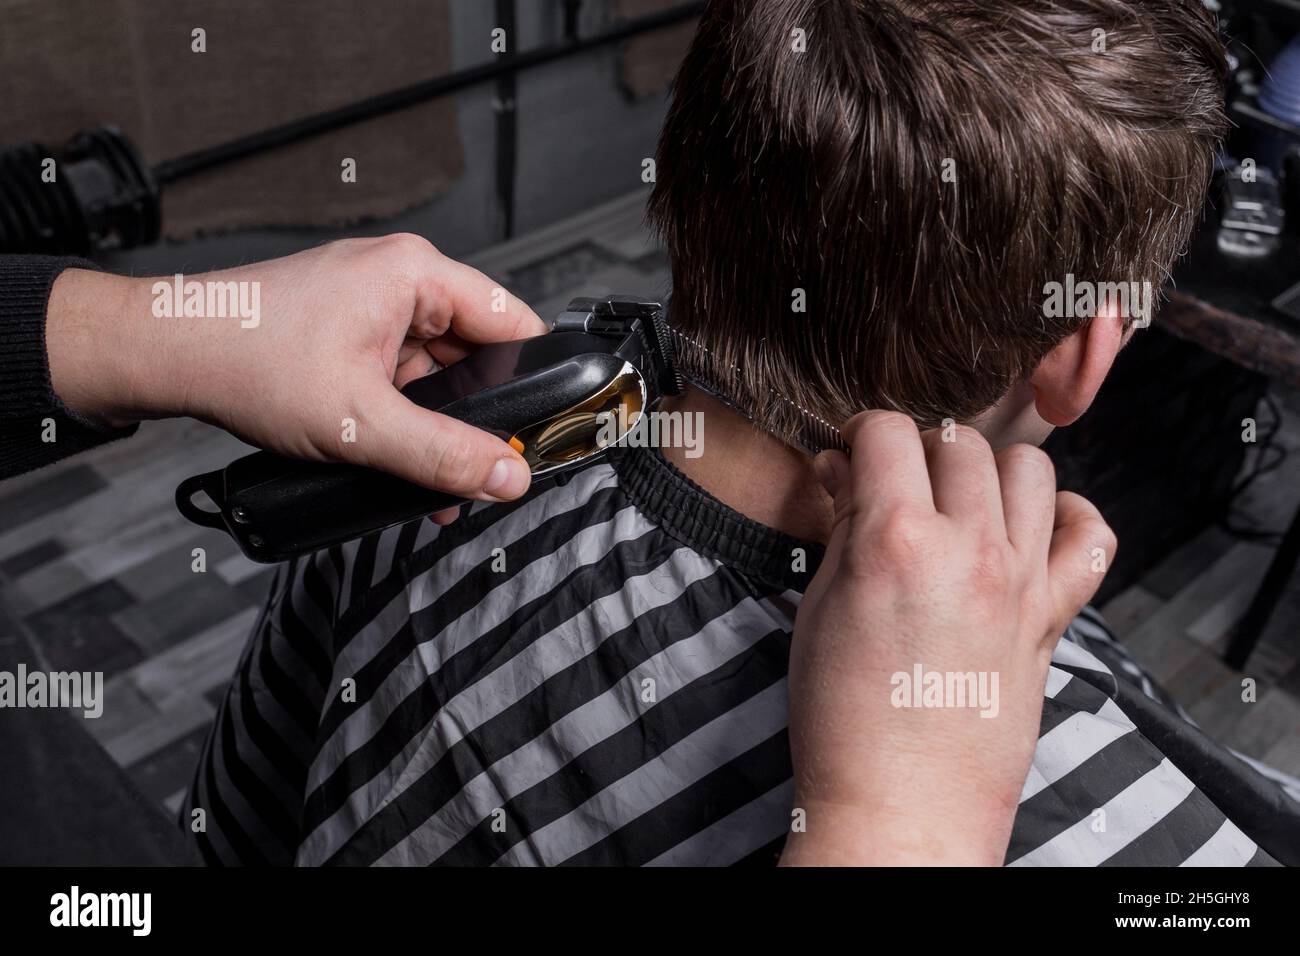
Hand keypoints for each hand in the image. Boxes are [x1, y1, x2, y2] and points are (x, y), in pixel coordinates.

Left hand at [45, 235, 544, 504]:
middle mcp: (400, 278)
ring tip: (426, 471)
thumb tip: (507, 476)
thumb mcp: (361, 424)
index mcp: (416, 273)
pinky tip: (397, 458)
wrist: (167, 356)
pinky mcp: (350, 328)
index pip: (513, 323)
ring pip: (436, 371)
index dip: (534, 379)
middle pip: (476, 353)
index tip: (538, 430)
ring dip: (436, 422)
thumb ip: (443, 456)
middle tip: (477, 467)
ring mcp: (372, 303)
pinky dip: (404, 415)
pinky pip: (400, 375)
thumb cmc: (247, 361)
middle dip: (477, 415)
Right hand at [780, 411, 1115, 865]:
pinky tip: (1032, 528)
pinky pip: (1092, 540)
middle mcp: (968, 549)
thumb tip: (839, 470)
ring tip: (958, 503)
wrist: (902, 805)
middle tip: (895, 486)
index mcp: (895, 542)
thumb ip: (839, 528)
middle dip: (919, 450)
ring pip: (1030, 469)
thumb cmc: (844, 720)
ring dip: (989, 472)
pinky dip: (1069, 518)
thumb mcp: (819, 611)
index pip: (887, 432)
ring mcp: (1020, 583)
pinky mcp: (1051, 619)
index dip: (859, 433)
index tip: (851, 453)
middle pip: (959, 442)